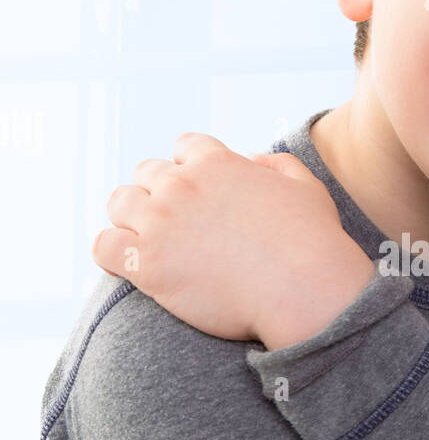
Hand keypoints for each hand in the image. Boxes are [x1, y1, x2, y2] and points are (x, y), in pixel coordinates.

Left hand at [91, 132, 373, 345]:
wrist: (305, 292)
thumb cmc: (314, 244)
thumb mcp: (305, 186)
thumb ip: (276, 164)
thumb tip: (251, 159)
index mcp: (217, 163)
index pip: (184, 147)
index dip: (191, 170)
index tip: (200, 195)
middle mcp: (182, 186)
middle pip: (147, 173)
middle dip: (159, 193)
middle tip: (176, 224)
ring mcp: (161, 224)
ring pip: (119, 203)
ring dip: (131, 218)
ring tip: (148, 241)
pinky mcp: (148, 265)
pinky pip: (104, 247)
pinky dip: (111, 251)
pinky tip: (130, 265)